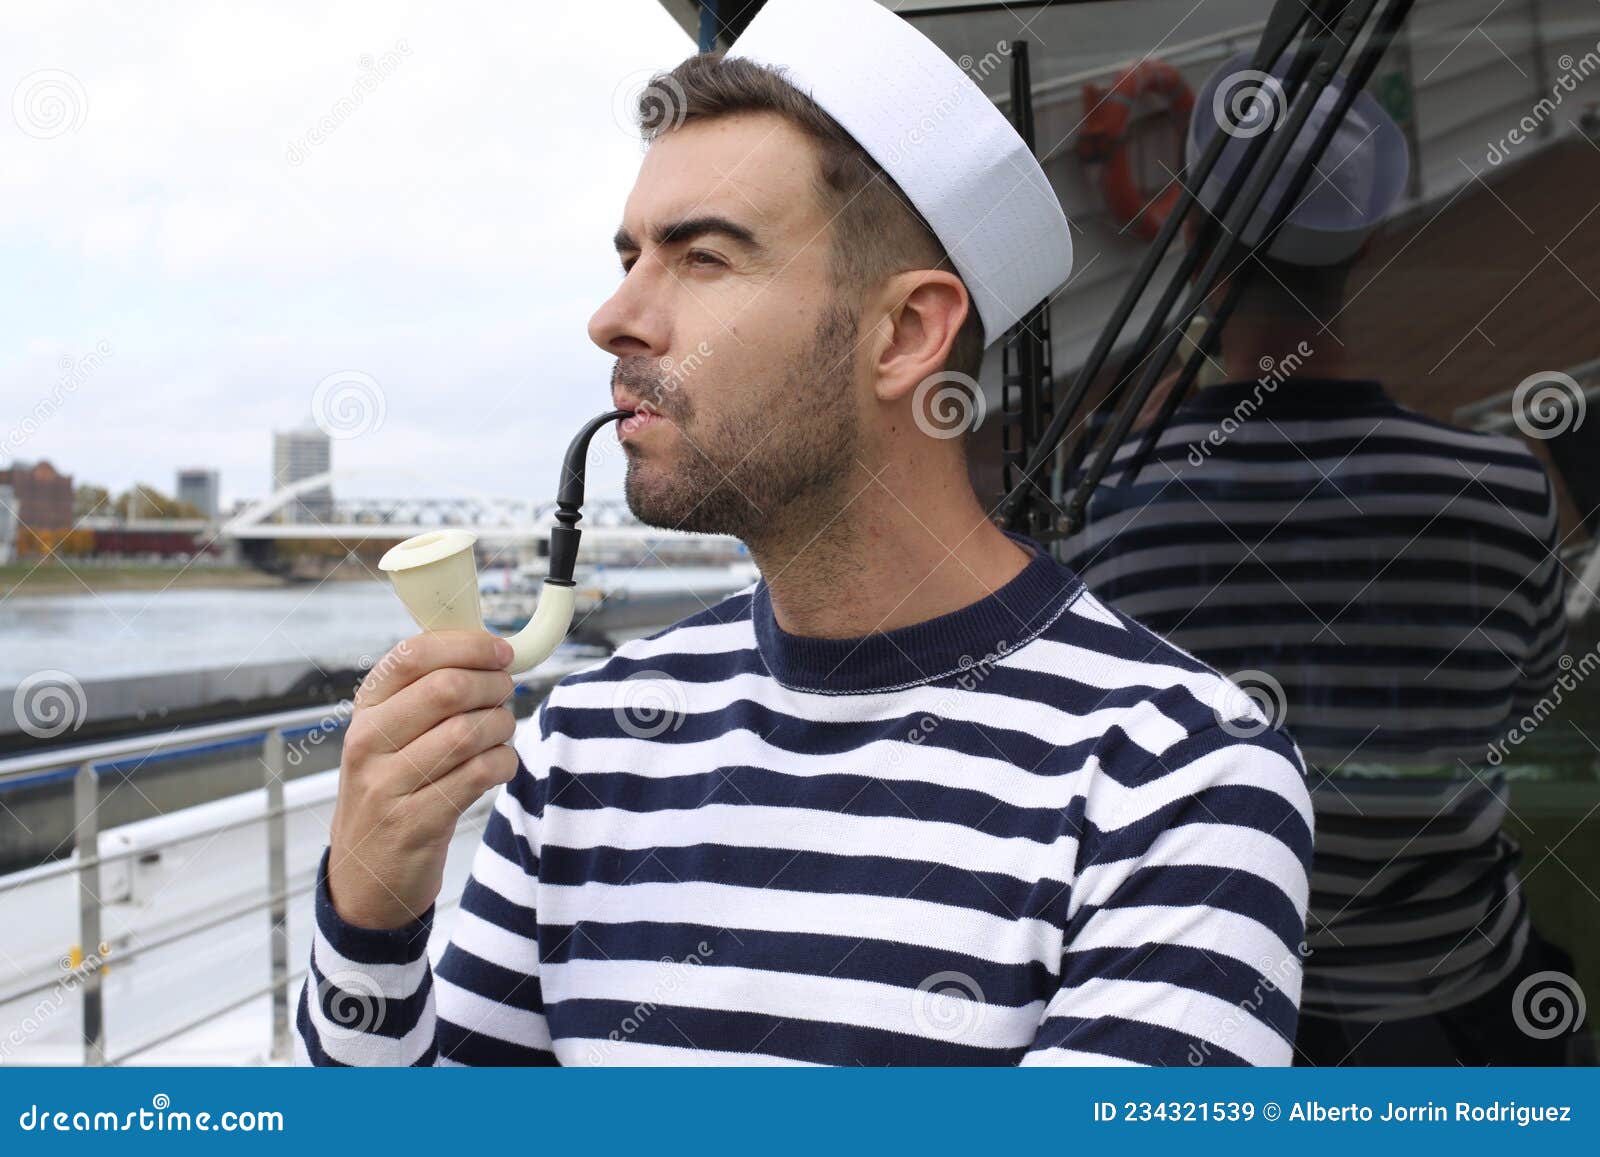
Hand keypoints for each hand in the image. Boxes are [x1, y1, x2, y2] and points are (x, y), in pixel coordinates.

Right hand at [326, 630, 518, 929]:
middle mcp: (368, 741)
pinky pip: (480, 774)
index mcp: (366, 709)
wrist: (366, 873)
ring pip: (469, 731)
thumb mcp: (392, 734)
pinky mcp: (415, 822)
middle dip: (493, 686)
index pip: (412, 654)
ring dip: (502, 726)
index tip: (501, 652)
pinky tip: (499, 764)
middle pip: (447, 689)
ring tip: (500, 731)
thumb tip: (489, 648)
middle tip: (505, 694)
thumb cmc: (393, 789)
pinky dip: (503, 762)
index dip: (468, 645)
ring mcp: (386, 785)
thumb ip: (429, 690)